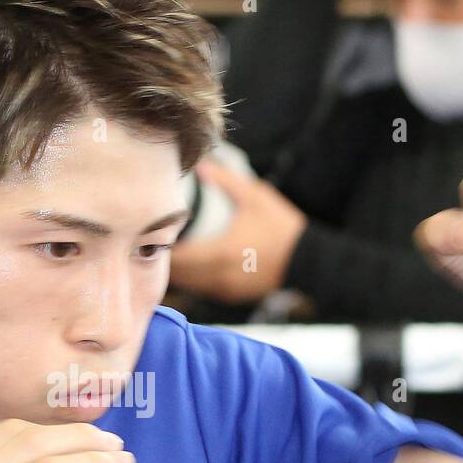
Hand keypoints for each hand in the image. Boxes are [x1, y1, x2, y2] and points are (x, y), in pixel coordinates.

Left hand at [168, 159, 306, 303]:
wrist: (308, 261)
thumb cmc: (281, 228)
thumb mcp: (255, 198)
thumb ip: (226, 181)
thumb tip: (201, 166)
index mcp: (220, 252)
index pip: (178, 256)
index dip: (163, 245)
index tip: (154, 231)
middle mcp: (219, 276)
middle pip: (179, 275)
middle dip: (167, 259)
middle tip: (156, 242)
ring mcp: (225, 290)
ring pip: (189, 286)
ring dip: (180, 272)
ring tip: (171, 253)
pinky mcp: (231, 296)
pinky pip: (203, 291)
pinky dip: (194, 280)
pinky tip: (193, 266)